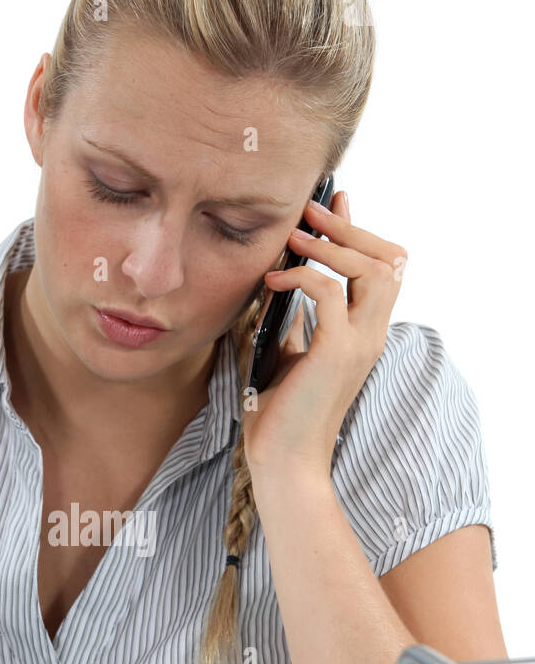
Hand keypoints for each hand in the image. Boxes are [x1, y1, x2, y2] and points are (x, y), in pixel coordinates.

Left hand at [241, 191, 406, 480]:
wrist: (281, 462)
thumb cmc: (278, 413)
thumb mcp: (284, 352)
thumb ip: (293, 319)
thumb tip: (281, 280)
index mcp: (362, 334)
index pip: (381, 268)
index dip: (359, 230)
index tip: (333, 201)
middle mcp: (370, 335)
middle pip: (389, 260)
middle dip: (350, 227)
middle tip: (311, 210)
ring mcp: (359, 343)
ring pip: (373, 269)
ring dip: (333, 244)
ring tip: (295, 236)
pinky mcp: (337, 352)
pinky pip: (331, 293)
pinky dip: (303, 276)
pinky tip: (273, 280)